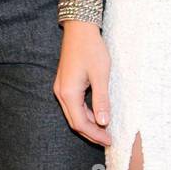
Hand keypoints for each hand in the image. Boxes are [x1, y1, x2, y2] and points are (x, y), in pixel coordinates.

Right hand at [54, 21, 111, 144]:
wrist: (80, 29)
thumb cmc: (91, 49)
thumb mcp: (101, 75)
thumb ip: (101, 100)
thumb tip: (104, 123)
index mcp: (68, 93)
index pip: (80, 123)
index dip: (95, 134)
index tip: (109, 140)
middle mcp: (61, 93)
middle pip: (75, 121)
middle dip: (91, 133)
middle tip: (108, 139)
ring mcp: (62, 88)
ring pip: (74, 114)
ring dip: (89, 123)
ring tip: (105, 130)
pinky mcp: (65, 83)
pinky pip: (74, 105)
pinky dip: (86, 112)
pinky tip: (98, 114)